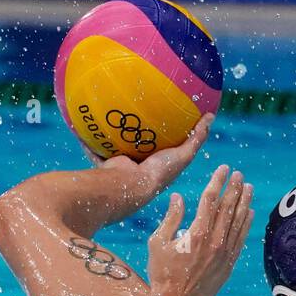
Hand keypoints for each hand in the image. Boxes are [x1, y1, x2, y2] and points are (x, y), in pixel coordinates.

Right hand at [81, 112, 214, 208]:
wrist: (130, 186)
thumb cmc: (159, 173)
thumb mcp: (183, 154)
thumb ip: (196, 138)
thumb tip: (211, 116)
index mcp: (158, 165)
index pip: (165, 148)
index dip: (166, 134)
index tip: (166, 116)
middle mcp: (140, 166)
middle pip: (140, 146)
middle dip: (138, 133)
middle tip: (138, 109)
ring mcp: (122, 166)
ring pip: (116, 148)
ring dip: (112, 136)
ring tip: (110, 114)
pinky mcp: (106, 166)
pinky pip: (94, 151)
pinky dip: (89, 142)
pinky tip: (84, 125)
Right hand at [145, 164, 252, 295]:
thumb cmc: (161, 274)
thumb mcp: (157, 243)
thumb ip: (170, 219)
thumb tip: (178, 197)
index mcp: (196, 233)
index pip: (210, 199)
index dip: (218, 181)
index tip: (223, 169)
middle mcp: (214, 241)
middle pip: (228, 207)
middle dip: (234, 188)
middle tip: (239, 174)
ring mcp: (224, 253)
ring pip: (238, 222)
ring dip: (244, 202)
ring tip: (248, 187)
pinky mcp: (228, 265)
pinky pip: (241, 239)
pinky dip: (246, 224)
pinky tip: (250, 213)